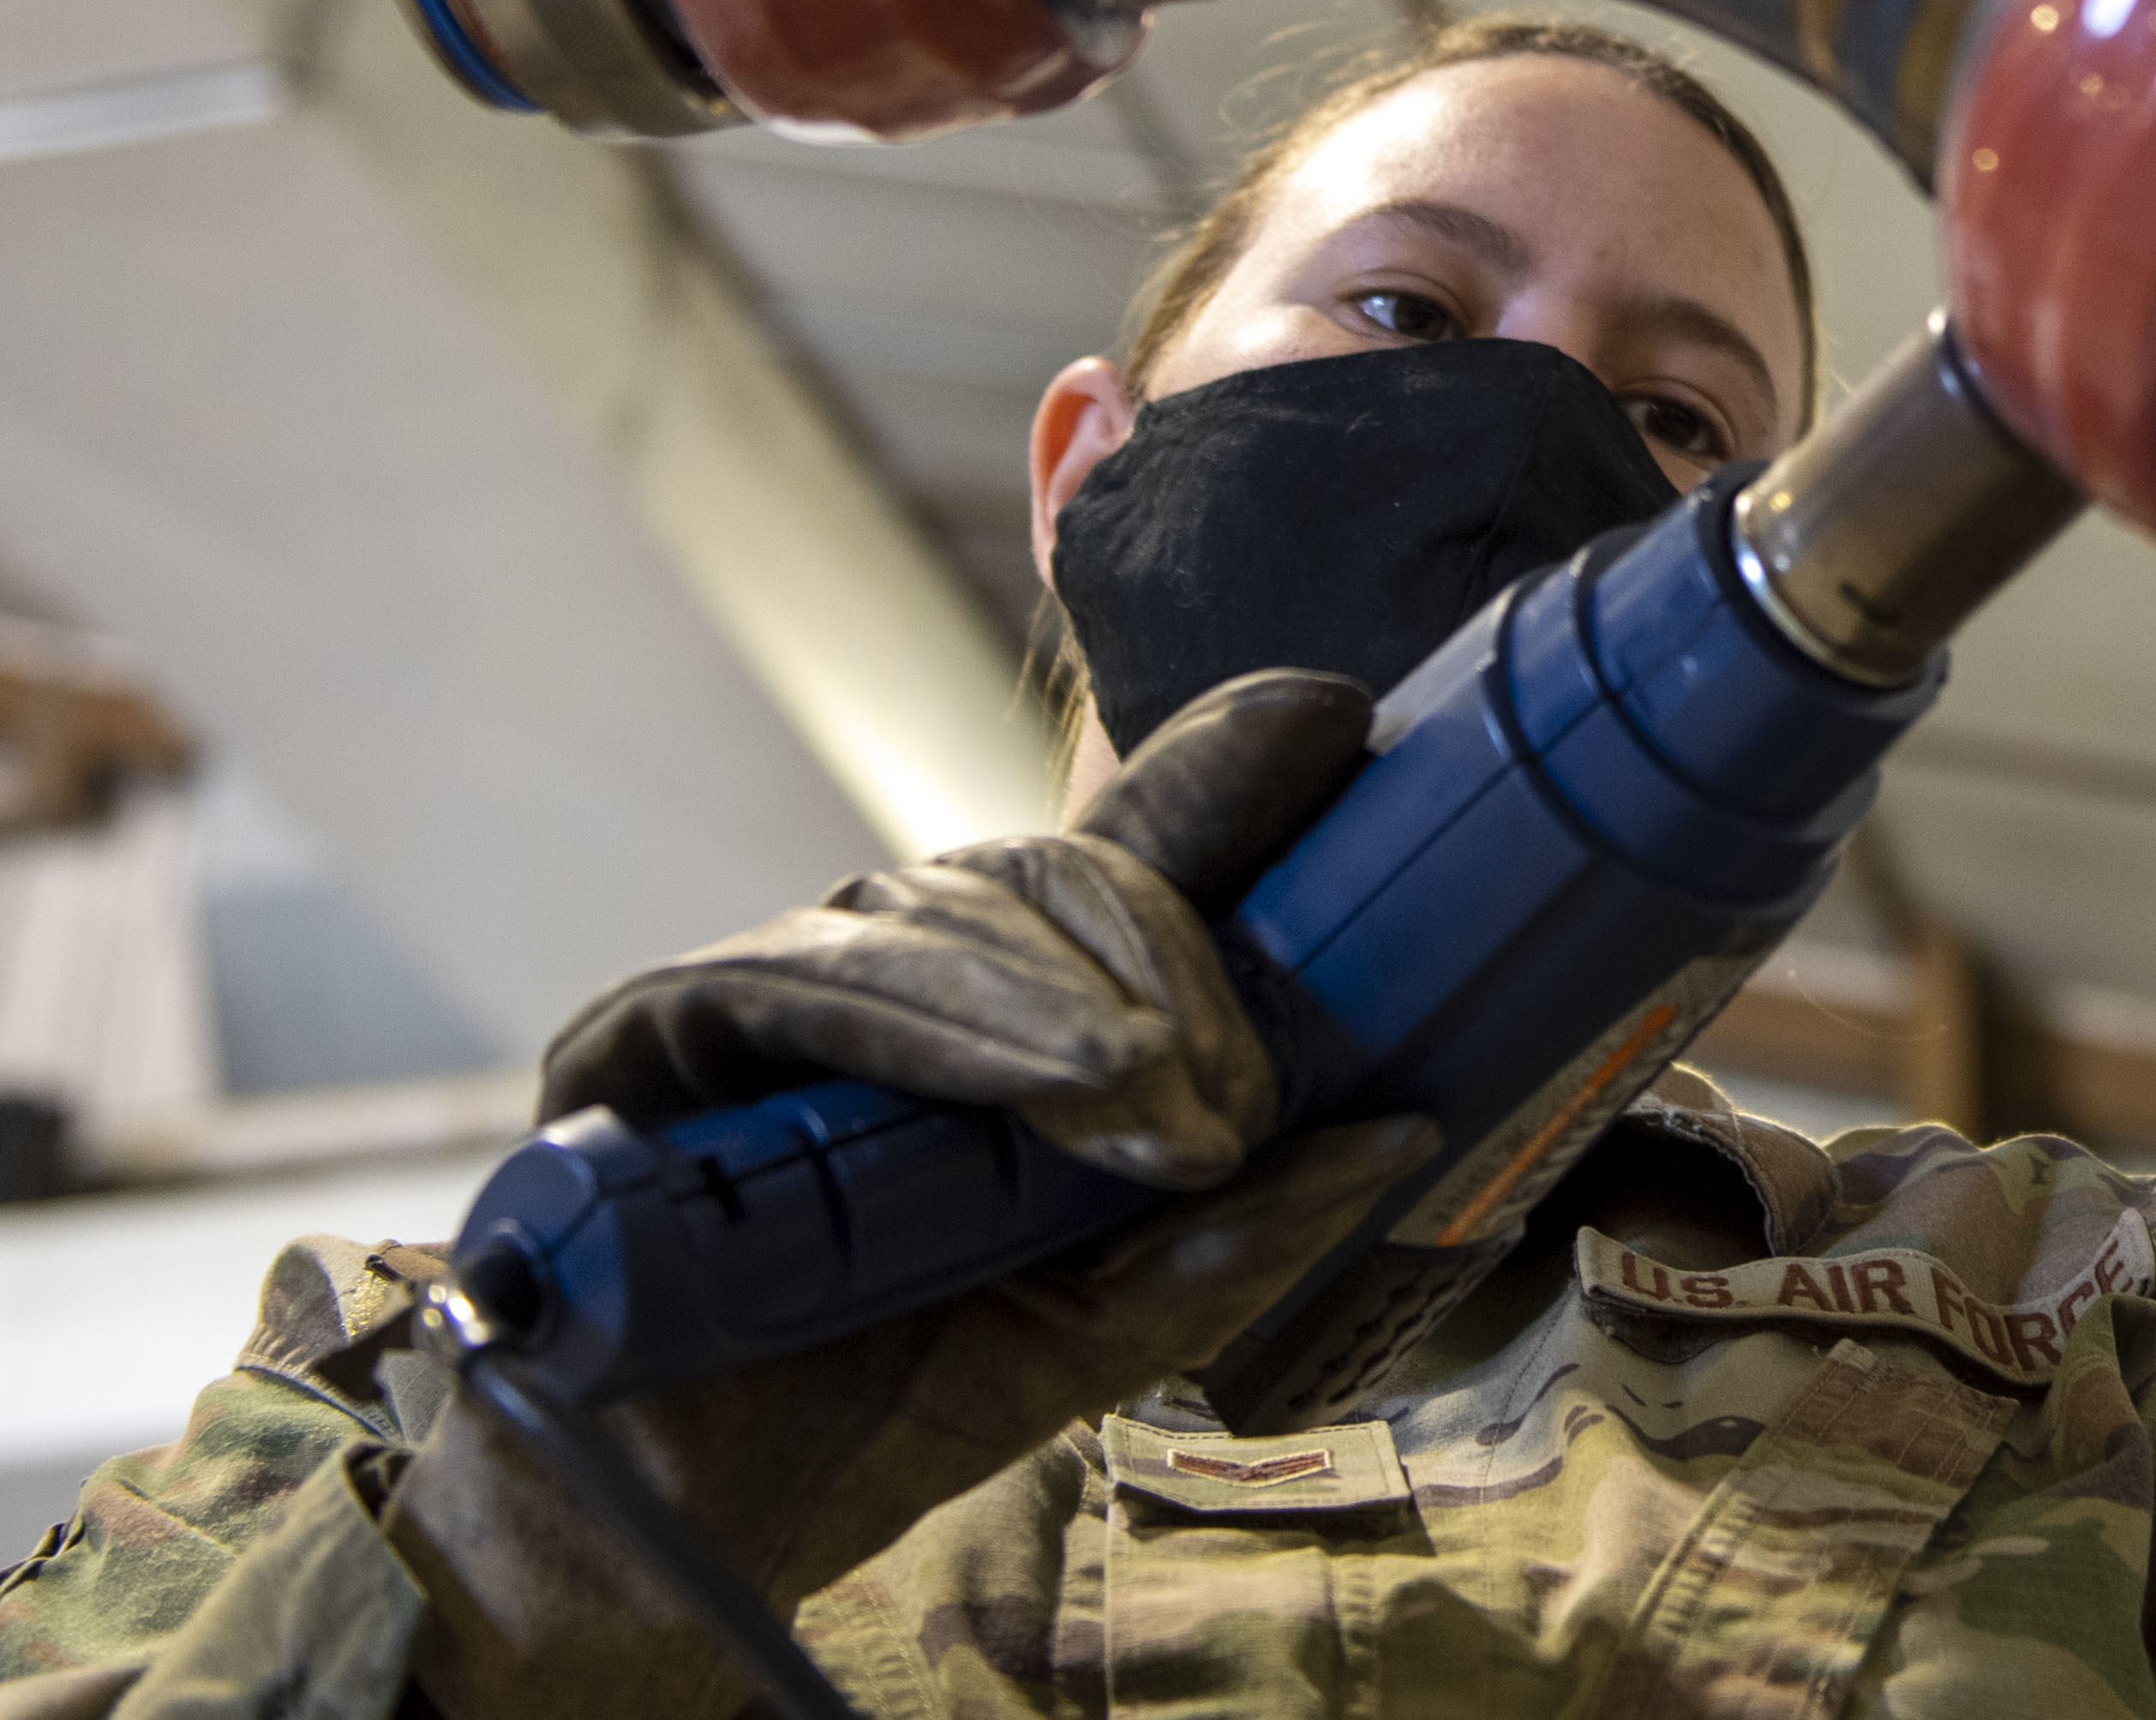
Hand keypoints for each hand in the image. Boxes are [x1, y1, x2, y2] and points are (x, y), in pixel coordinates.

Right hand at [388, 671, 1438, 1719]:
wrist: (681, 1537)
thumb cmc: (878, 1407)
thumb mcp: (1097, 1327)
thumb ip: (1232, 1242)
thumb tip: (1393, 1131)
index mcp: (995, 1017)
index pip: (1116, 862)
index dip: (1220, 776)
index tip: (1337, 722)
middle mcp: (889, 975)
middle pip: (1045, 872)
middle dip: (1165, 959)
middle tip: (1231, 1102)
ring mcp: (770, 988)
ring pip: (942, 910)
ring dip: (1071, 997)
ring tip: (1157, 1097)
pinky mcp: (657, 1029)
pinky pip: (809, 978)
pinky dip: (946, 1018)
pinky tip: (1050, 1070)